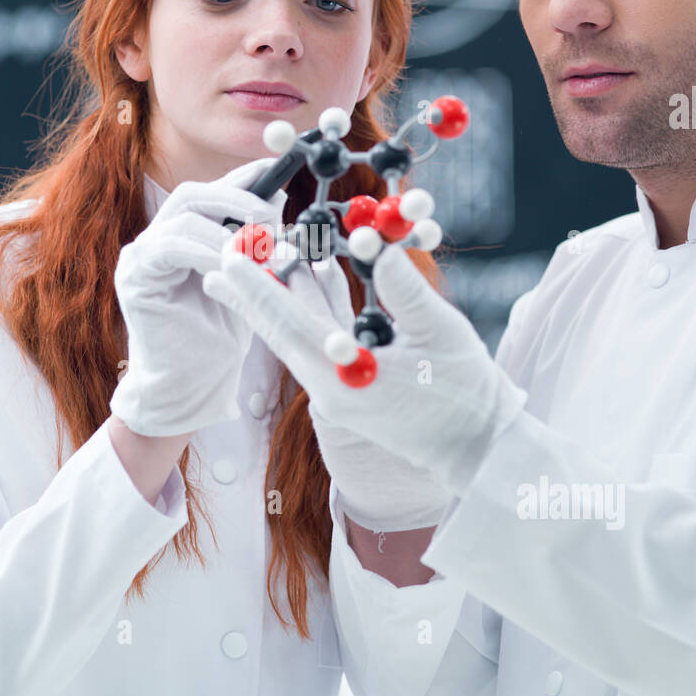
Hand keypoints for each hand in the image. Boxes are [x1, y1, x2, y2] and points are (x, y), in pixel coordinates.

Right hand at [108, 158, 286, 436]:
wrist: (194, 388)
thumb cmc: (220, 339)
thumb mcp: (248, 280)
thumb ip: (255, 241)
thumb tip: (278, 196)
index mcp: (183, 235)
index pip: (212, 193)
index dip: (244, 179)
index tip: (278, 169)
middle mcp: (158, 239)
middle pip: (193, 195)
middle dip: (237, 199)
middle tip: (272, 217)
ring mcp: (141, 256)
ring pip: (182, 217)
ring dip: (225, 230)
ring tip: (259, 249)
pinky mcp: (135, 278)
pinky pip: (168, 247)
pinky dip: (203, 251)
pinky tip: (228, 266)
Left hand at [201, 243, 526, 492]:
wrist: (476, 446)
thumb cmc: (465, 391)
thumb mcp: (442, 334)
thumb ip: (406, 293)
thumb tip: (379, 249)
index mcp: (344, 381)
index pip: (290, 326)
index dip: (259, 290)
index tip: (231, 260)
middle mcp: (329, 390)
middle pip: (281, 332)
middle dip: (250, 294)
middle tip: (219, 260)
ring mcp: (337, 391)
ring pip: (299, 335)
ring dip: (280, 297)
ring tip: (254, 263)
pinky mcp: (350, 388)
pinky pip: (321, 342)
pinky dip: (313, 309)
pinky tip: (310, 277)